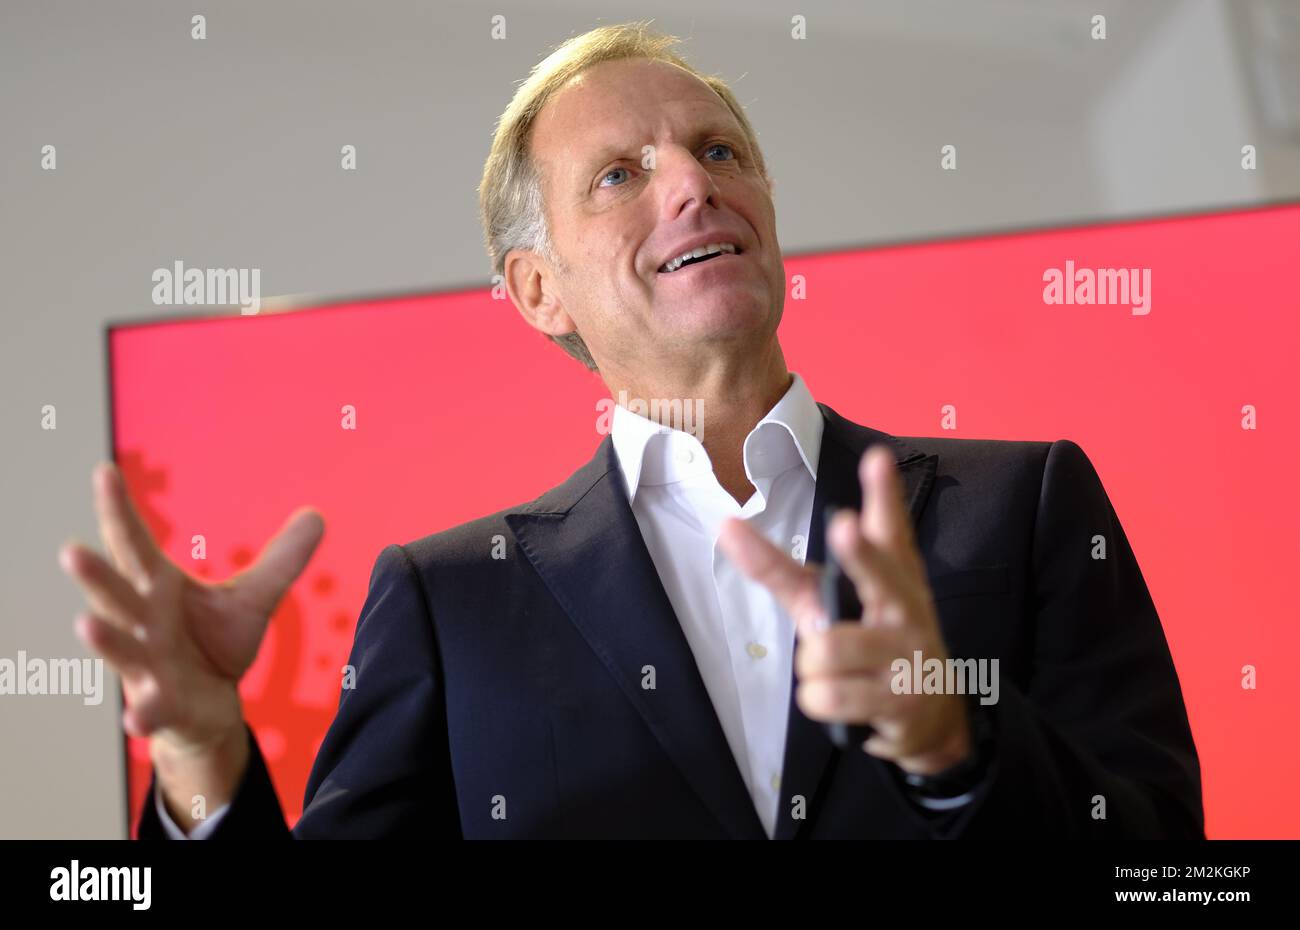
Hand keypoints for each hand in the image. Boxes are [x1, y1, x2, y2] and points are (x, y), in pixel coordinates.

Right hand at [59, 462, 323, 759]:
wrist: (210, 705)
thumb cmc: (216, 643)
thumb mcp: (253, 598)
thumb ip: (281, 559)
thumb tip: (316, 515)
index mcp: (158, 588)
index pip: (135, 545)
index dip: (118, 511)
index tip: (104, 472)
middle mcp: (144, 623)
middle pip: (116, 594)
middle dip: (95, 575)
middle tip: (71, 550)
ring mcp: (147, 666)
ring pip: (122, 649)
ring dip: (105, 638)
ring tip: (85, 623)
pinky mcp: (162, 706)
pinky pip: (150, 710)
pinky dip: (144, 712)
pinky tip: (137, 717)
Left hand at [716, 445, 970, 775]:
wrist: (932, 714)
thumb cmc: (874, 642)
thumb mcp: (834, 600)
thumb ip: (781, 567)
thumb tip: (726, 527)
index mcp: (893, 574)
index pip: (890, 528)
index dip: (883, 494)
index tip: (877, 458)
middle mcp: (905, 606)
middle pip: (878, 574)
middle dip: (859, 553)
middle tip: (845, 526)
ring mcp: (905, 654)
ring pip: (825, 651)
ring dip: (812, 667)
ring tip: (837, 671)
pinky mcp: (899, 700)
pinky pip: (826, 696)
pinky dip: (818, 701)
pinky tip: (843, 699)